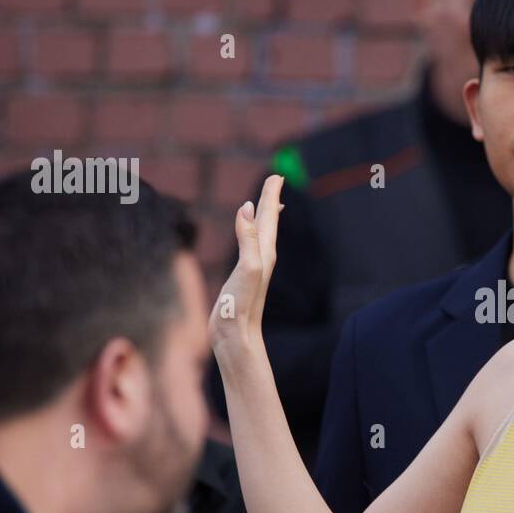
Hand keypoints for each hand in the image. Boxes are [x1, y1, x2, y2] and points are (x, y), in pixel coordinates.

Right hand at [209, 175, 284, 360]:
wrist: (237, 336)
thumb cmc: (242, 305)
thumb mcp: (247, 268)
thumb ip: (248, 239)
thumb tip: (248, 208)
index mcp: (265, 252)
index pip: (269, 217)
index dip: (271, 196)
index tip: (277, 176)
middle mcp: (262, 258)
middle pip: (269, 223)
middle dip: (271, 201)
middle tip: (276, 180)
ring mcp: (253, 268)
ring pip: (263, 235)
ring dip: (266, 218)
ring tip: (271, 205)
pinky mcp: (243, 278)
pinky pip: (251, 249)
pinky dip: (252, 236)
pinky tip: (251, 238)